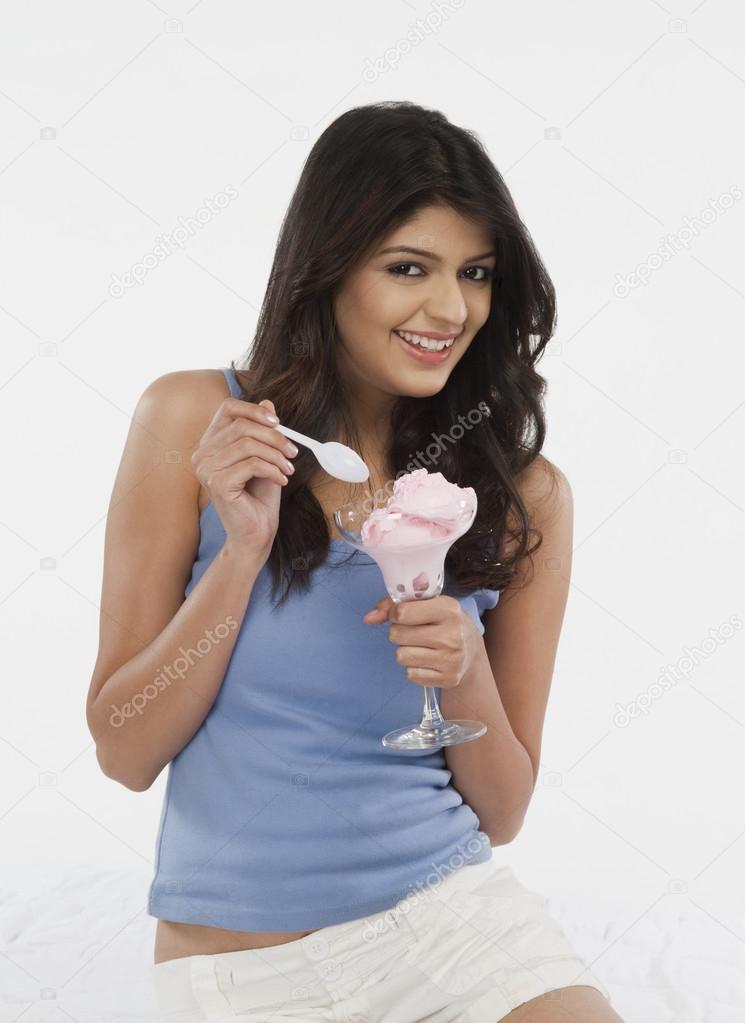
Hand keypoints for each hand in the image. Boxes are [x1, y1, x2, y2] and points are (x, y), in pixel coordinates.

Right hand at [191, 396, 297, 557]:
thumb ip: (263, 431)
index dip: (254, 410)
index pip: (228, 408)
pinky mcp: (217, 483)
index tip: (278, 423)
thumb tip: (268, 401)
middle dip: (275, 437)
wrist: (255, 533)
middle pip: (243, 426)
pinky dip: (273, 470)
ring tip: (288, 468)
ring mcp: (206, 469)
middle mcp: (202, 453)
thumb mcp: (266, 457)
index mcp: (211, 443)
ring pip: (248, 444)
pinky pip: (252, 464)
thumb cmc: (259, 497)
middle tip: (293, 452)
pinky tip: (282, 480)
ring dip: (276, 455)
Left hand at [363, 595, 482, 688]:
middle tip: (413, 632)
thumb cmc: (443, 622)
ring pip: (401, 656)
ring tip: (420, 646)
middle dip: (398, 632)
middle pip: (397, 635)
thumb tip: (368, 618)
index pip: (402, 612)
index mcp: (449, 609)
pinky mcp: (448, 679)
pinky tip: (426, 660)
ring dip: (404, 651)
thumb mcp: (427, 605)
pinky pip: (410, 674)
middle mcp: (453, 635)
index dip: (395, 614)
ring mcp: (451, 659)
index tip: (401, 615)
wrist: (472, 652)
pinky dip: (413, 667)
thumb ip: (393, 606)